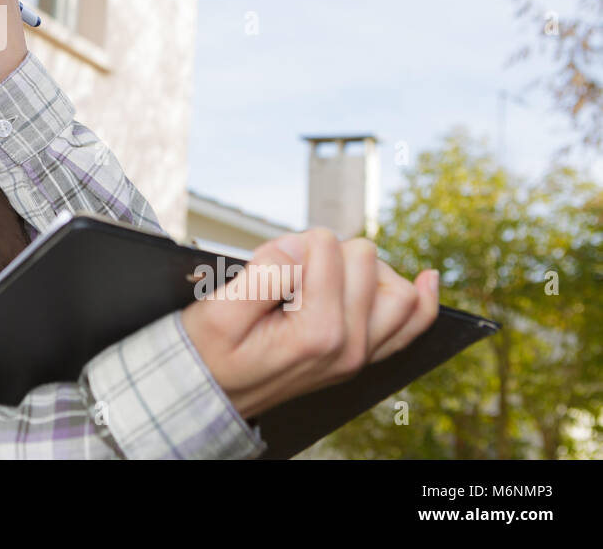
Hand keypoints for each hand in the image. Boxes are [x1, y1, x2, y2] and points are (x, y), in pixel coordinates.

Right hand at [179, 227, 439, 420]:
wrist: (210, 393)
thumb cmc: (210, 352)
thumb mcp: (219, 309)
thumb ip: (265, 270)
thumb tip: (301, 244)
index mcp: (317, 334)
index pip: (324, 248)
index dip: (289, 244)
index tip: (265, 269)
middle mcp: (350, 347)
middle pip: (362, 258)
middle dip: (322, 252)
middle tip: (285, 275)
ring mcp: (361, 354)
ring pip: (396, 285)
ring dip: (364, 268)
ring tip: (325, 274)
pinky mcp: (364, 354)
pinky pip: (414, 322)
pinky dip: (423, 297)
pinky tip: (426, 277)